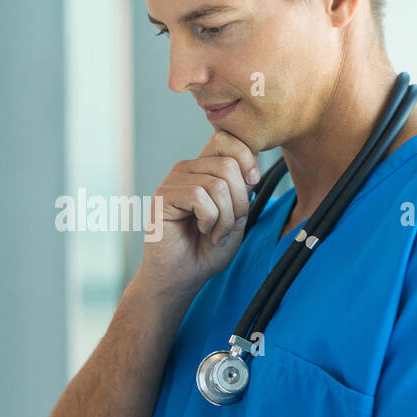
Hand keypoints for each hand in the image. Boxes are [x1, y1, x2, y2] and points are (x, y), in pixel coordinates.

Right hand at [140, 129, 261, 297]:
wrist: (183, 277)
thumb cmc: (207, 249)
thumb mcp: (236, 215)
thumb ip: (242, 188)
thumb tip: (249, 166)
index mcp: (204, 169)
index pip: (226, 139)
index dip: (247, 158)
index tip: (252, 183)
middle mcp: (187, 170)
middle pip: (228, 164)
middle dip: (239, 200)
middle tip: (229, 225)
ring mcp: (173, 181)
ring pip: (217, 183)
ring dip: (225, 216)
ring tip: (215, 233)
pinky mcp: (163, 196)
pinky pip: (200, 197)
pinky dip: (210, 220)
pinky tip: (202, 231)